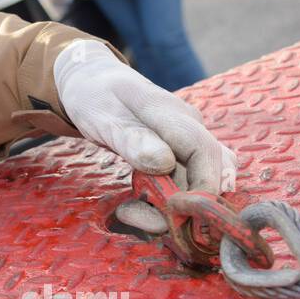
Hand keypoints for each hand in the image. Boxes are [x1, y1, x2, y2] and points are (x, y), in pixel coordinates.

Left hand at [53, 39, 236, 226]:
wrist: (93, 82)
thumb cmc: (95, 97)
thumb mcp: (103, 117)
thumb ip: (131, 139)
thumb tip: (164, 163)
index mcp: (171, 113)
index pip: (205, 151)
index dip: (202, 186)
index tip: (176, 212)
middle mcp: (189, 128)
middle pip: (206, 175)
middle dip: (179, 206)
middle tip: (132, 215)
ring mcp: (188, 142)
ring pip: (195, 185)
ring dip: (167, 209)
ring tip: (127, 211)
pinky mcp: (182, 155)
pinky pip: (184, 185)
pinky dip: (163, 203)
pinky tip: (135, 204)